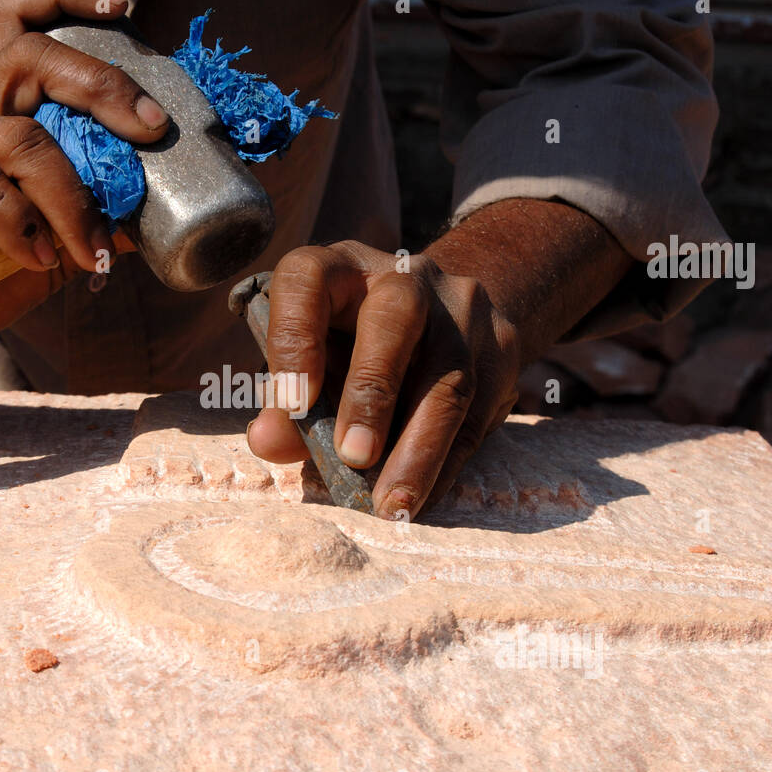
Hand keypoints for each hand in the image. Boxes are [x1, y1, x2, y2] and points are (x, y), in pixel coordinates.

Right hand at [0, 0, 166, 373]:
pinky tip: (34, 259)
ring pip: (18, 137)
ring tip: (90, 249)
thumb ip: (89, 221)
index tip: (119, 6)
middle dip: (100, 84)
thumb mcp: (47, 245)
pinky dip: (19, 224)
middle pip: (26, 57)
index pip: (17, 23)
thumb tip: (147, 215)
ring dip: (71, 198)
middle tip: (149, 129)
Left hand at [247, 198, 632, 519]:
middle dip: (373, 393)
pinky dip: (447, 463)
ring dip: (418, 450)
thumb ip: (285, 404)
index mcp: (339, 268)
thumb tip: (268, 442)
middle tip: (354, 458)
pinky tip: (421, 496)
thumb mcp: (314, 362)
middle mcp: (403, 276)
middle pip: (394, 319)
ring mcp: (461, 307)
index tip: (292, 406)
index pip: (307, 278)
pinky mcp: (502, 344)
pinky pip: (479, 412)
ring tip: (393, 504)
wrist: (444, 316)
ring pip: (448, 377)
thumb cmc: (353, 347)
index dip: (295, 338)